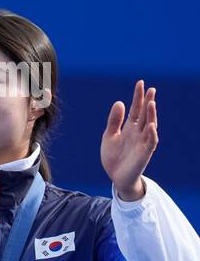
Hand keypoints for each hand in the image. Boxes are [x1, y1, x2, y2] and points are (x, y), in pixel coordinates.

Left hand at [102, 79, 157, 201]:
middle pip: (145, 114)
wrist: (115, 177)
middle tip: (151, 88)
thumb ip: (114, 120)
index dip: (138, 96)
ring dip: (152, 115)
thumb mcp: (109, 136)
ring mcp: (143, 142)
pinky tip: (152, 126)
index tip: (140, 83)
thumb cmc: (114, 157)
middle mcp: (139, 132)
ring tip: (151, 103)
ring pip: (150, 126)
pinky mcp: (144, 153)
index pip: (136, 109)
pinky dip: (152, 134)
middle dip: (148, 102)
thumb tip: (119, 102)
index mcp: (130, 127)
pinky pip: (151, 143)